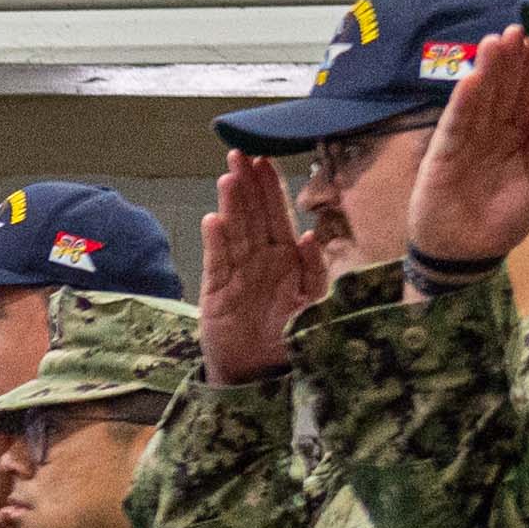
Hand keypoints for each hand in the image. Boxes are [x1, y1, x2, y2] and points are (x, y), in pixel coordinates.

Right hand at [200, 154, 333, 385]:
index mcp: (285, 259)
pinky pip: (218, 264)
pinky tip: (214, 221)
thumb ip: (314, 270)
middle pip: (252, 215)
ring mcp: (236, 276)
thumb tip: (306, 237)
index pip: (276, 214)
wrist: (260, 375)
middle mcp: (259, 261)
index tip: (264, 158)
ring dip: (232, 205)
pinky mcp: (216, 296)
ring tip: (229, 177)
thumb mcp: (314, 304)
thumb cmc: (289, 339)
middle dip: (247, 183)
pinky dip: (216, 243)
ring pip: (234, 232)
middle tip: (239, 153)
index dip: (270, 187)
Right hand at [408, 27, 528, 276]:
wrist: (467, 256)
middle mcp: (490, 134)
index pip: (523, 96)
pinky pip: (453, 127)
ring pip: (478, 101)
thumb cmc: (502, 222)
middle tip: (517, 28)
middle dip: (509, 60)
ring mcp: (465, 144)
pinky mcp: (442, 158)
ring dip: (485, 72)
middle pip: (501, 91)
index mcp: (516, 138)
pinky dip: (461, 105)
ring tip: (494, 42)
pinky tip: (469, 82)